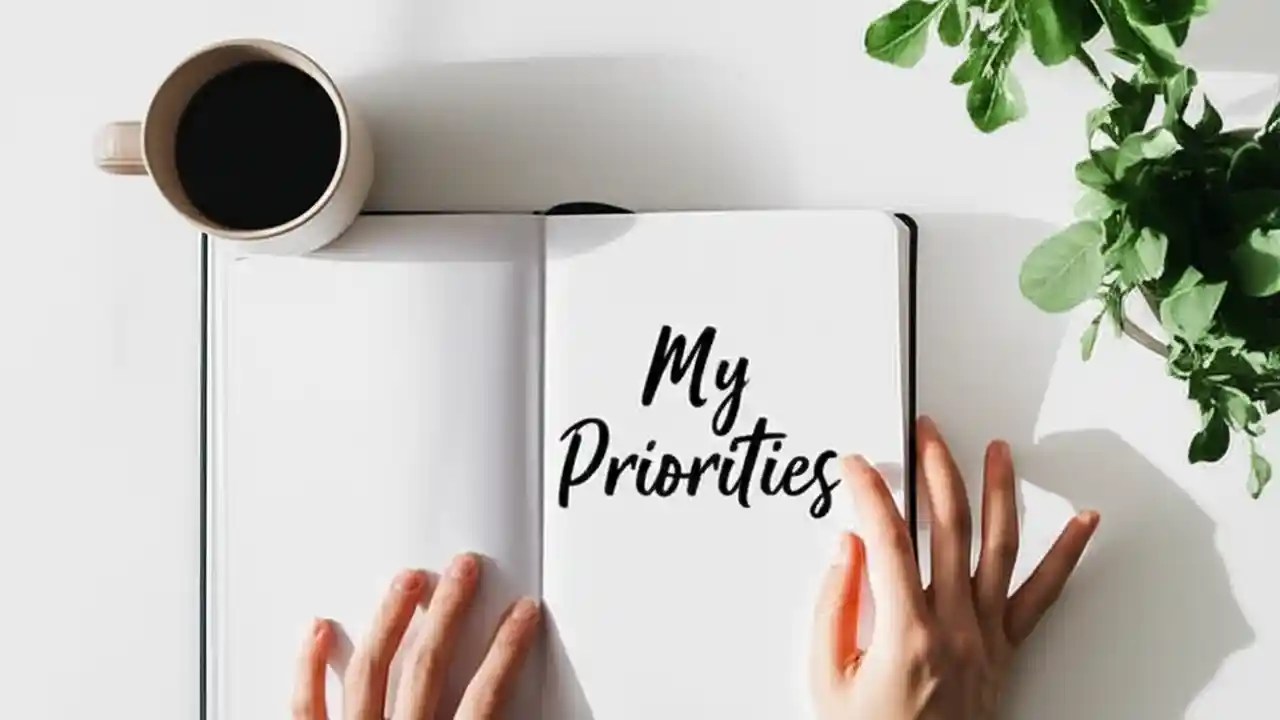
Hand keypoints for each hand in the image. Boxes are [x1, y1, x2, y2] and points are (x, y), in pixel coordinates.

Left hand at [292, 554, 541, 719]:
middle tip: (463, 571)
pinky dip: (310, 669)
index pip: (485, 695)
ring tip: (405, 580)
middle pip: (428, 665)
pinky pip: (307, 708)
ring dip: (390, 620)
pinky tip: (318, 631)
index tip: (522, 615)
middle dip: (450, 611)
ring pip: (370, 671)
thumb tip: (532, 710)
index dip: (508, 650)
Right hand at [811, 417, 1099, 719]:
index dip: (870, 493)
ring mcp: (986, 637)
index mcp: (905, 633)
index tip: (857, 465)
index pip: (888, 540)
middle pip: (948, 529)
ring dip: (1000, 493)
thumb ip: (834, 606)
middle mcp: (954, 628)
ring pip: (999, 549)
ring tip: (998, 452)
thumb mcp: (828, 677)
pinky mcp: (1005, 650)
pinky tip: (1081, 524)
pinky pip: (1042, 597)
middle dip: (936, 470)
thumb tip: (849, 548)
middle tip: (926, 434)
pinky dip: (1065, 556)